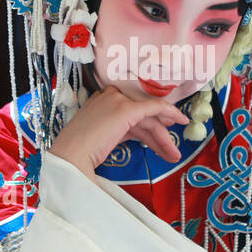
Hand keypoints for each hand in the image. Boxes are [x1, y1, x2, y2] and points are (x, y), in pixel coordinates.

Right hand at [49, 86, 188, 177]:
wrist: (70, 156)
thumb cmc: (79, 153)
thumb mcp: (102, 137)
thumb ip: (120, 131)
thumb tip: (140, 137)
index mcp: (100, 101)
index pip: (131, 113)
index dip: (147, 126)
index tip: (159, 136)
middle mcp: (109, 96)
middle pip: (141, 116)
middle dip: (158, 134)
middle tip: (171, 150)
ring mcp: (117, 101)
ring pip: (149, 118)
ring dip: (163, 138)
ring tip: (174, 155)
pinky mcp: (126, 109)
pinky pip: (154, 107)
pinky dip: (170, 112)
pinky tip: (181, 120)